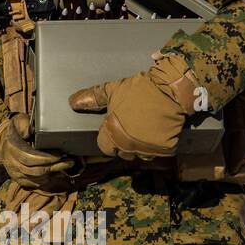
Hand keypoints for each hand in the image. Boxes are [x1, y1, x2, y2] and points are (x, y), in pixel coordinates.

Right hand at [0, 113, 78, 190]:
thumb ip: (24, 125)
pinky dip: (47, 179)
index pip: (30, 158)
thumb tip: (29, 132)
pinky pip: (35, 184)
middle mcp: (12, 164)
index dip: (47, 158)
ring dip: (53, 173)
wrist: (4, 143)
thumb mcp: (18, 122)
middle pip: (36, 170)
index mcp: (12, 149)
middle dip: (55, 166)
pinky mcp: (20, 180)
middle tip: (70, 161)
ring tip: (66, 165)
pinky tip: (56, 172)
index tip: (60, 154)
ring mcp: (15, 173)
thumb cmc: (16, 130)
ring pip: (37, 179)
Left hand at [68, 53, 199, 160]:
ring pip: (140, 155)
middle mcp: (129, 145)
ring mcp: (147, 149)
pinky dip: (157, 146)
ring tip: (144, 131)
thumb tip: (72, 103)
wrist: (171, 89)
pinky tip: (157, 133)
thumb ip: (93, 98)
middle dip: (124, 143)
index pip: (104, 146)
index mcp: (113, 133)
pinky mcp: (165, 149)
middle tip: (131, 128)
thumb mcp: (113, 90)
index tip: (114, 129)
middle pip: (122, 153)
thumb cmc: (139, 90)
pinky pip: (157, 153)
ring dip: (140, 147)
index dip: (108, 138)